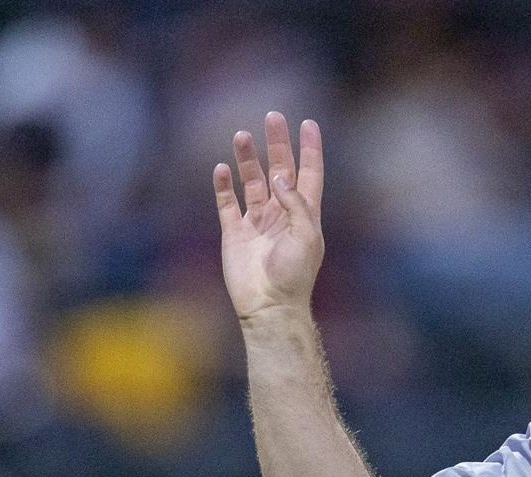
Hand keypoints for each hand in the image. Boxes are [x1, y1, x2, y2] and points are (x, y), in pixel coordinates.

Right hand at [214, 112, 324, 323]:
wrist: (269, 305)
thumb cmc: (295, 274)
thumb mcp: (306, 235)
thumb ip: (295, 202)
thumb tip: (279, 175)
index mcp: (304, 214)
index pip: (309, 174)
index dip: (309, 149)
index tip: (308, 124)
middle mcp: (281, 213)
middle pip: (279, 170)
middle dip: (276, 144)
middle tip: (272, 117)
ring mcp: (257, 222)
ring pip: (252, 181)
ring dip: (247, 159)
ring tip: (241, 135)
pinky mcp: (234, 232)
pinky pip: (227, 202)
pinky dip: (224, 185)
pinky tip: (221, 168)